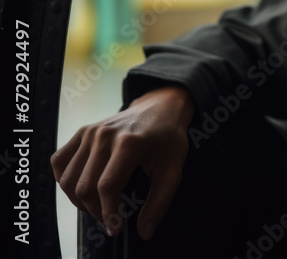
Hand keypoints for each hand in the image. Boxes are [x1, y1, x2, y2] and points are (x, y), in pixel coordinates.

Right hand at [50, 85, 194, 239]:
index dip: (108, 213)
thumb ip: (160, 202)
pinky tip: (82, 188)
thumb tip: (145, 232)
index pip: (107, 187)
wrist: (161, 108)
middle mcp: (104, 135)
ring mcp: (89, 132)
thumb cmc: (168, 139)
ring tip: (98, 206)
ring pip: (69, 179)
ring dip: (79, 201)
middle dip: (95, 211)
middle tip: (110, 219)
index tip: (115, 228)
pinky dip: (65, 180)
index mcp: (129, 143)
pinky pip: (59, 162)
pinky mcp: (81, 131)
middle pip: (85, 186)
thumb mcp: (173, 169)